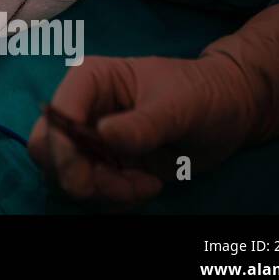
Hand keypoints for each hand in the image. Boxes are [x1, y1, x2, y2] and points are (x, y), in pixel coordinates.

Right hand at [28, 5, 278, 206]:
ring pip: (68, 176)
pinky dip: (116, 197)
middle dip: (79, 176)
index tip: (86, 181)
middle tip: (121, 186)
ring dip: (104, 190)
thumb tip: (102, 136)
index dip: (61, 150)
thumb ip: (141, 124)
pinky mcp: (107, 165)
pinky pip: (93, 190)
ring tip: (145, 185)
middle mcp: (82, 110)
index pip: (55, 116)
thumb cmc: (204, 93)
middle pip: (47, 150)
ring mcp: (92, 140)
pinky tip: (149, 185)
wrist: (231, 113)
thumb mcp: (178, 105)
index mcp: (89, 81)